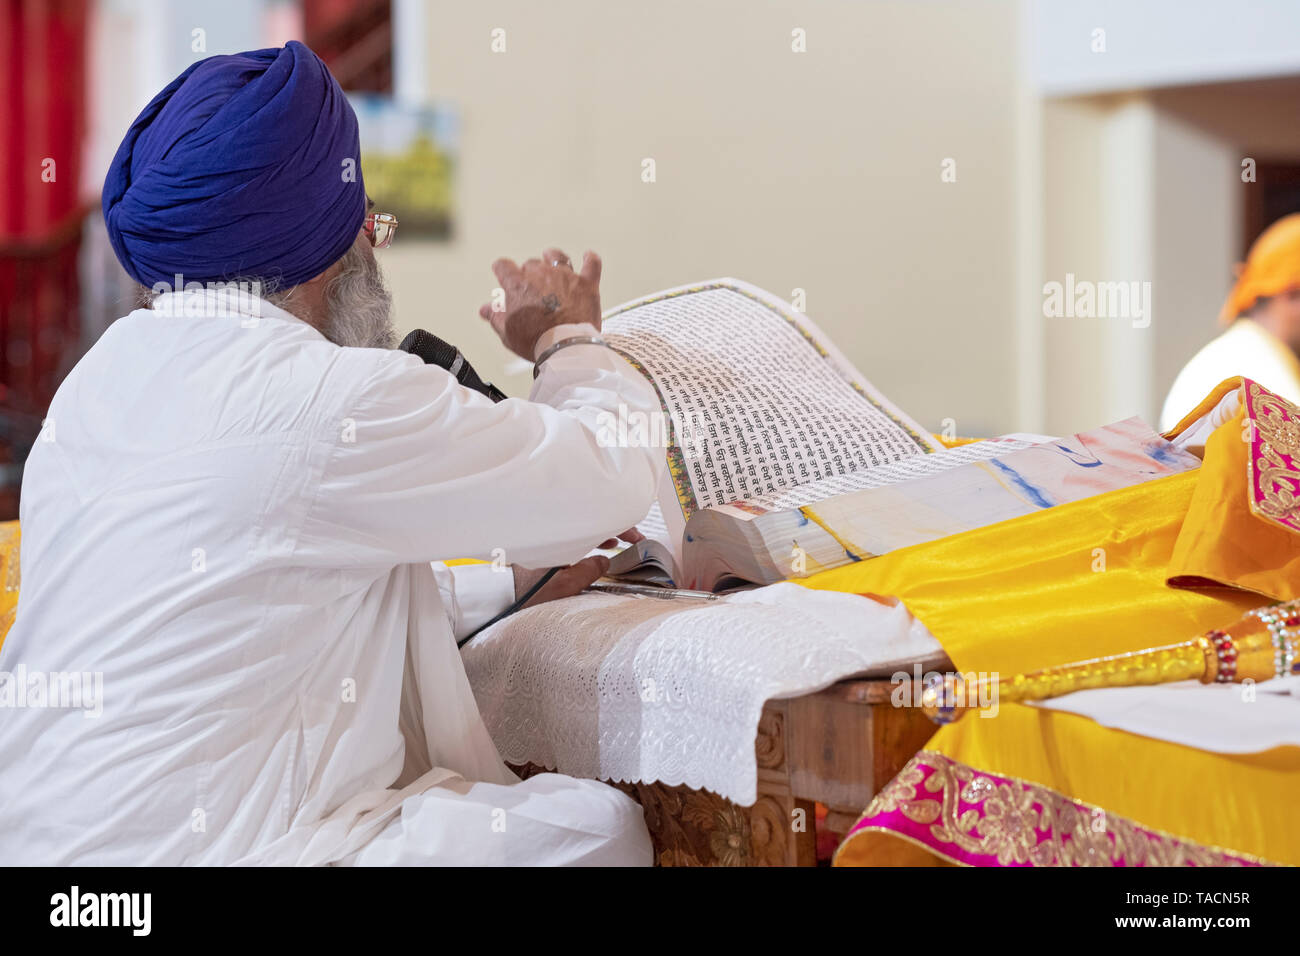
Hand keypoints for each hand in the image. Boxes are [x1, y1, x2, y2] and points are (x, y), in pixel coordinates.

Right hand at [479, 247, 602, 359]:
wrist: (565, 347)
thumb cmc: (536, 341)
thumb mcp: (508, 332)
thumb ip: (496, 316)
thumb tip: (485, 309)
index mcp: (518, 284)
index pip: (504, 266)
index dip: (502, 269)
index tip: (502, 272)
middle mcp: (541, 274)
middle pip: (531, 264)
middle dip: (529, 273)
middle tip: (532, 289)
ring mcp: (565, 277)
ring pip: (556, 257)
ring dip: (552, 258)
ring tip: (551, 261)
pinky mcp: (586, 284)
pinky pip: (591, 264)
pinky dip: (590, 259)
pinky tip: (588, 256)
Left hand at [511, 528, 641, 607]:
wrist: (494, 598)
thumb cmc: (524, 592)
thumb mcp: (562, 586)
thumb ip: (587, 572)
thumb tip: (605, 561)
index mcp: (563, 537)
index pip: (598, 522)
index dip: (621, 526)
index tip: (636, 536)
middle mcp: (556, 534)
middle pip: (591, 521)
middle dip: (614, 527)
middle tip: (632, 538)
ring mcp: (549, 539)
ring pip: (582, 528)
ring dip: (601, 533)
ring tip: (617, 542)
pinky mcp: (543, 548)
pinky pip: (572, 536)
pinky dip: (587, 539)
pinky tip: (593, 548)